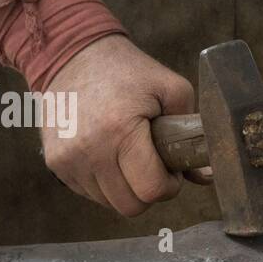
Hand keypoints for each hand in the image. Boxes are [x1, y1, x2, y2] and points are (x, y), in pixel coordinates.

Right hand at [41, 35, 201, 215]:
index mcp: (120, 131)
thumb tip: (207, 175)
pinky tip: (109, 154)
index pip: (152, 190)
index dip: (170, 185)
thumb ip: (194, 133)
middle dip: (149, 190)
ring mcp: (67, 160)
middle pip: (131, 206)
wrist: (71, 55)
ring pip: (110, 204)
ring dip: (126, 188)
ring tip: (129, 155)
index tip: (171, 168)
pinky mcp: (55, 163)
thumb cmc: (129, 72)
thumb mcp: (171, 89)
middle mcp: (89, 150)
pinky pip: (90, 193)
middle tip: (152, 164)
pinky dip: (105, 182)